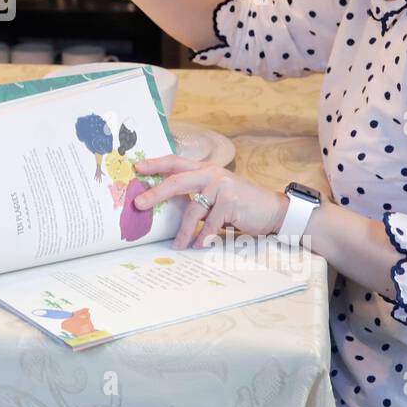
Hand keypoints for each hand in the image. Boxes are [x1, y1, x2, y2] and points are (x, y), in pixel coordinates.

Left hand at [133, 155, 289, 248]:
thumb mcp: (216, 192)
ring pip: (192, 211)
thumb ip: (195, 194)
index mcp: (204, 168)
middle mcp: (211, 173)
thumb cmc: (239, 204)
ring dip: (183, 232)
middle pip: (176, 182)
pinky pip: (209, 224)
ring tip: (177, 245)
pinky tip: (199, 245)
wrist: (271, 209)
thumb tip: (165, 207)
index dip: (155, 164)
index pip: (175, 162)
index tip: (136, 167)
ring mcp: (222, 186)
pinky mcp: (231, 201)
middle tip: (139, 204)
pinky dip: (202, 237)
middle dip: (155, 194)